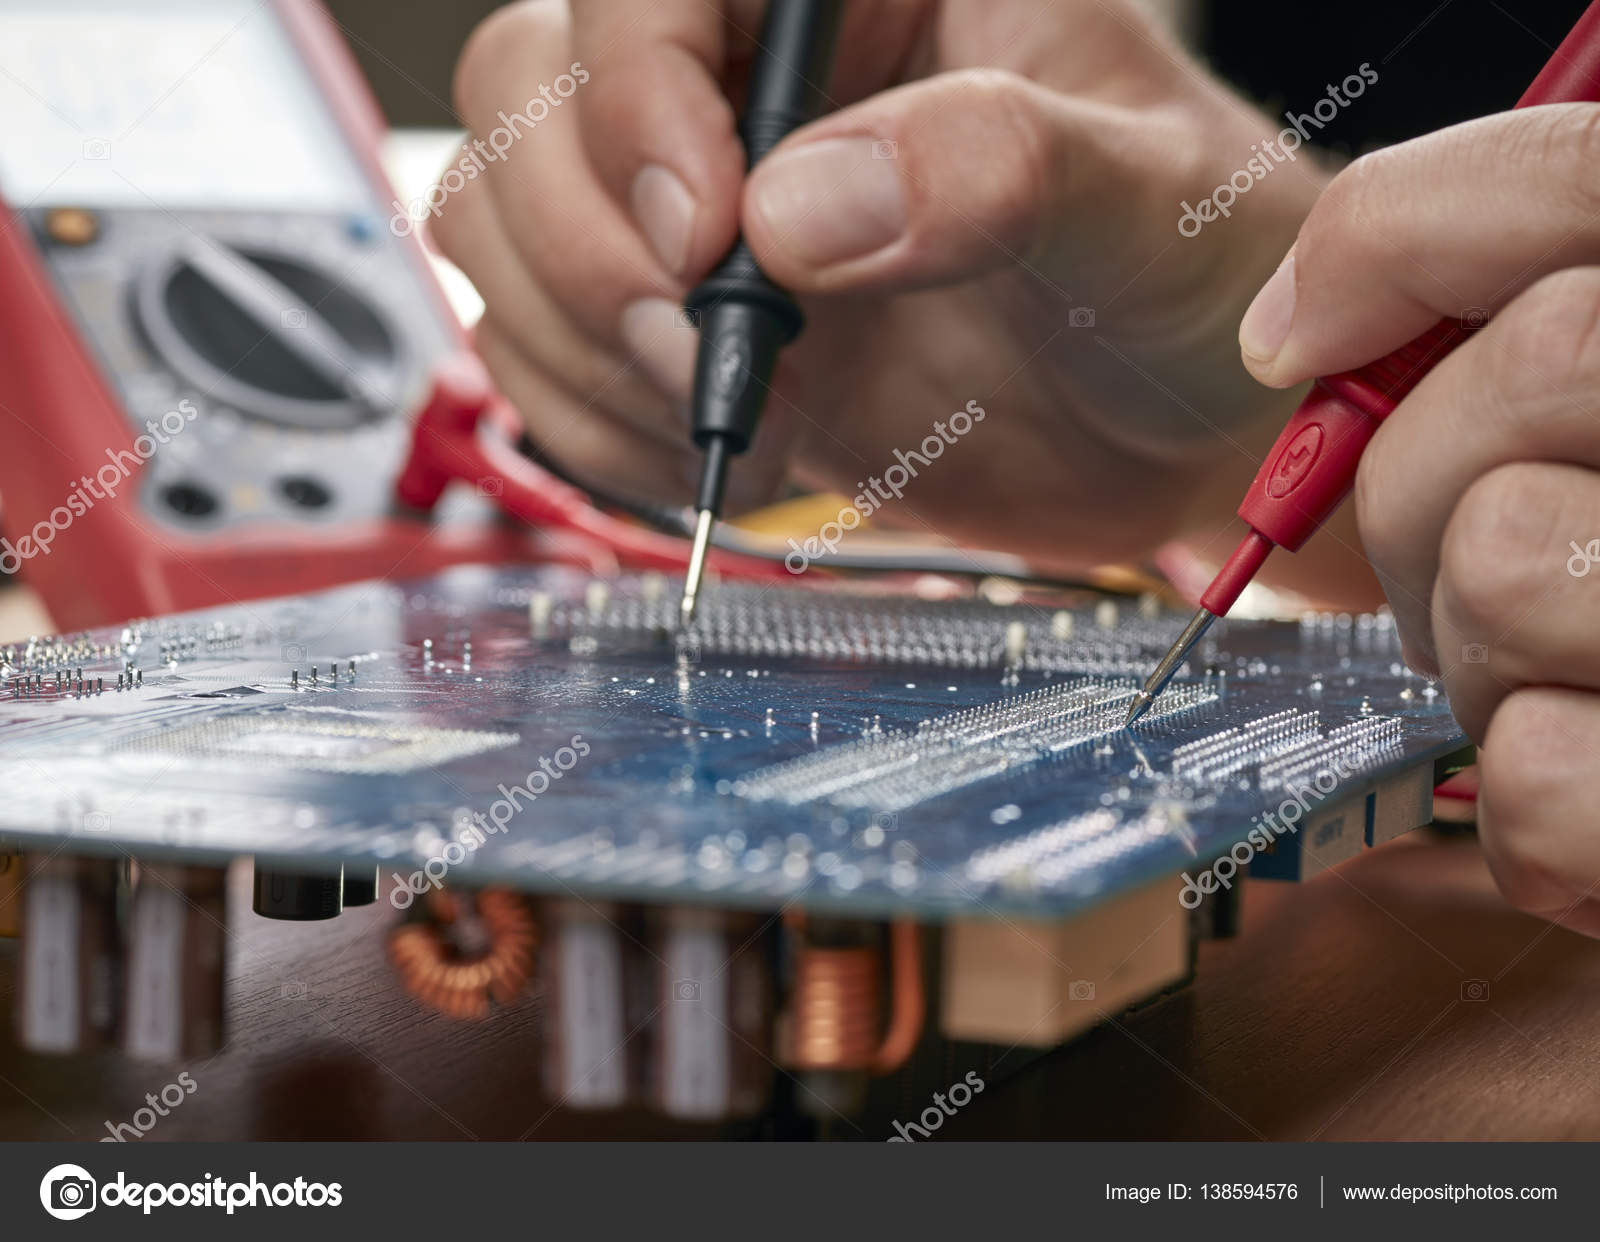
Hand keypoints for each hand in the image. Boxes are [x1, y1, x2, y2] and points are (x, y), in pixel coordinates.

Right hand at [436, 0, 1338, 574]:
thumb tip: (797, 214)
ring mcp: (705, 211)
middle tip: (706, 348)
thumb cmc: (1190, 274)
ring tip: (744, 411)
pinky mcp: (688, 330)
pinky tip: (743, 454)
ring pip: (501, 227)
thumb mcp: (1144, 199)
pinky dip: (609, 432)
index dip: (631, 96)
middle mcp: (753, 83)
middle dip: (587, 245)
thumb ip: (995, 171)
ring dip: (587, 347)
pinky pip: (547, 362)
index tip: (710, 238)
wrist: (1171, 423)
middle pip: (526, 91)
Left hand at [1238, 104, 1599, 934]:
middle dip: (1421, 480)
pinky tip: (1580, 781)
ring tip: (1551, 677)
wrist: (1591, 979)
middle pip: (1543, 370)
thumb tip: (1296, 330)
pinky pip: (1537, 771)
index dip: (1403, 235)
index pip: (1586, 177)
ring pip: (1509, 563)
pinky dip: (1527, 801)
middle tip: (1452, 556)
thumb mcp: (1565, 417)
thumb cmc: (1587, 566)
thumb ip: (1483, 303)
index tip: (1290, 342)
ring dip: (1472, 645)